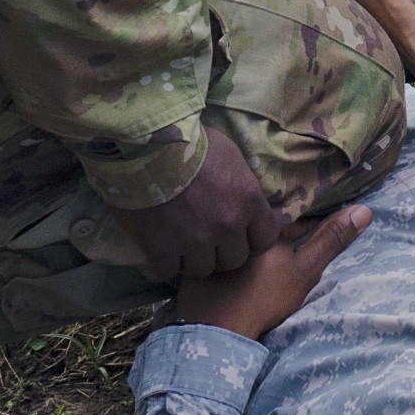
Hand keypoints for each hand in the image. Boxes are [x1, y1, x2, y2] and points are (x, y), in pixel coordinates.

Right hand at [112, 126, 289, 281]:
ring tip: (183, 246)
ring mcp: (195, 241)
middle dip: (223, 253)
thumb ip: (242, 186)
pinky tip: (161, 250)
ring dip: (194, 260)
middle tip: (208, 241)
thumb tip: (247, 202)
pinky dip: (165, 263)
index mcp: (248, 202)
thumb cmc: (193, 142)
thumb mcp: (231, 157)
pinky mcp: (162, 249)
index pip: (266, 239)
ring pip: (202, 270)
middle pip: (234, 260)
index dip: (253, 241)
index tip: (241, 237)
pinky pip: (168, 271)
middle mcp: (227, 226)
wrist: (148, 145)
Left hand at [175, 200, 371, 338]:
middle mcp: (233, 225)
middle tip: (276, 231)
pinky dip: (216, 248)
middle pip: (255, 217)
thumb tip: (365, 210)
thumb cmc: (264, 297)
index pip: (285, 209)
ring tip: (250, 245)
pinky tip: (222, 262)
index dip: (298, 212)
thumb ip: (332, 240)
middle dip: (264, 219)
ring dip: (238, 231)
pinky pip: (208, 245)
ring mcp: (209, 243)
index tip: (306, 218)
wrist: (217, 330)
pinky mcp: (192, 260)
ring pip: (231, 229)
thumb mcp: (305, 270)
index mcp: (261, 222)